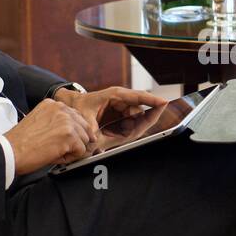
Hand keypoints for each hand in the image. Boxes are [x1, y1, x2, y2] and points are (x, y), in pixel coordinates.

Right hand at [2, 98, 97, 173]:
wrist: (10, 151)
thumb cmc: (21, 142)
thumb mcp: (40, 121)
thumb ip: (57, 121)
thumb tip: (76, 132)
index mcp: (53, 104)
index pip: (76, 117)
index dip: (73, 132)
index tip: (64, 139)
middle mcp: (61, 109)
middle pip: (84, 127)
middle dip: (76, 141)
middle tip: (60, 148)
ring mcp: (66, 122)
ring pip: (85, 140)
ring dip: (73, 150)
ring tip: (55, 151)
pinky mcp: (69, 136)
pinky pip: (82, 151)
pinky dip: (70, 158)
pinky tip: (56, 156)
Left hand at [52, 85, 169, 144]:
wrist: (70, 105)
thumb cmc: (78, 105)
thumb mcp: (83, 116)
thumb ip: (91, 128)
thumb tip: (95, 140)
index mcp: (115, 95)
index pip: (138, 97)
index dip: (152, 100)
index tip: (164, 103)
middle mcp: (121, 100)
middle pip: (140, 109)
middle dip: (144, 119)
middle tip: (140, 130)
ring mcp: (122, 107)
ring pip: (136, 117)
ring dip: (132, 127)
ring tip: (116, 134)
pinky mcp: (120, 114)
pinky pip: (130, 121)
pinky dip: (128, 129)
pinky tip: (115, 134)